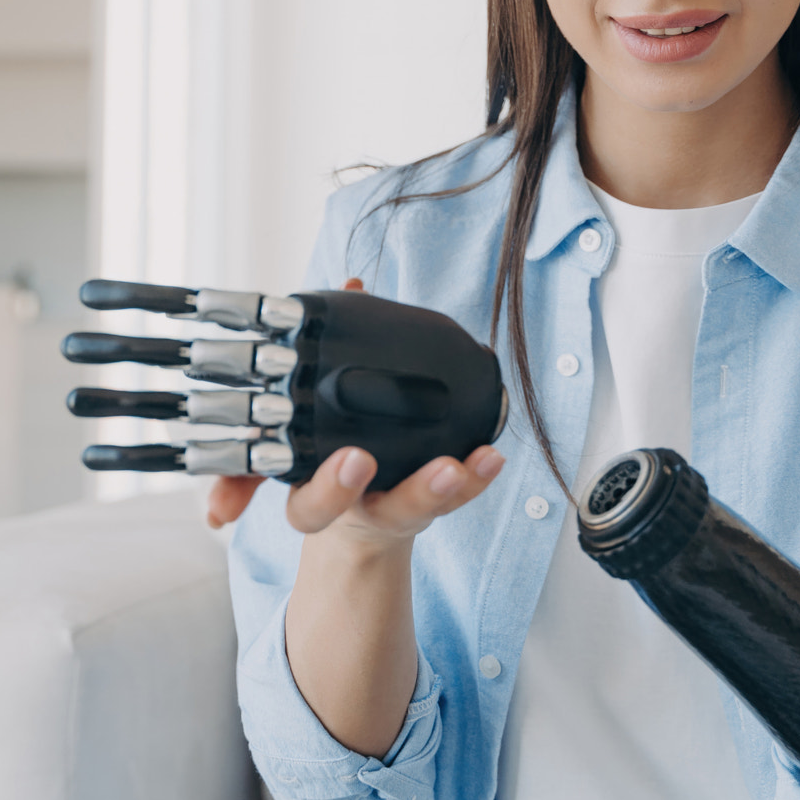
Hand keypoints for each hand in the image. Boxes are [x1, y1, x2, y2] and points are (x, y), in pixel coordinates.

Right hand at [204, 275, 506, 535]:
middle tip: (368, 459)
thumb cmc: (335, 444)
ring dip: (437, 487)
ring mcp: (390, 507)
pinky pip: (454, 499)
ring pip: (410, 509)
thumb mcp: (321, 404)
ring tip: (463, 462)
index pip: (307, 504)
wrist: (359, 515)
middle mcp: (349, 506)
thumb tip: (354, 284)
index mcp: (310, 487)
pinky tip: (492, 455)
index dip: (326, 488)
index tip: (352, 458)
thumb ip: (337, 343)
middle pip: (349, 512)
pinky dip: (475, 479)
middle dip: (357, 487)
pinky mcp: (428, 505)